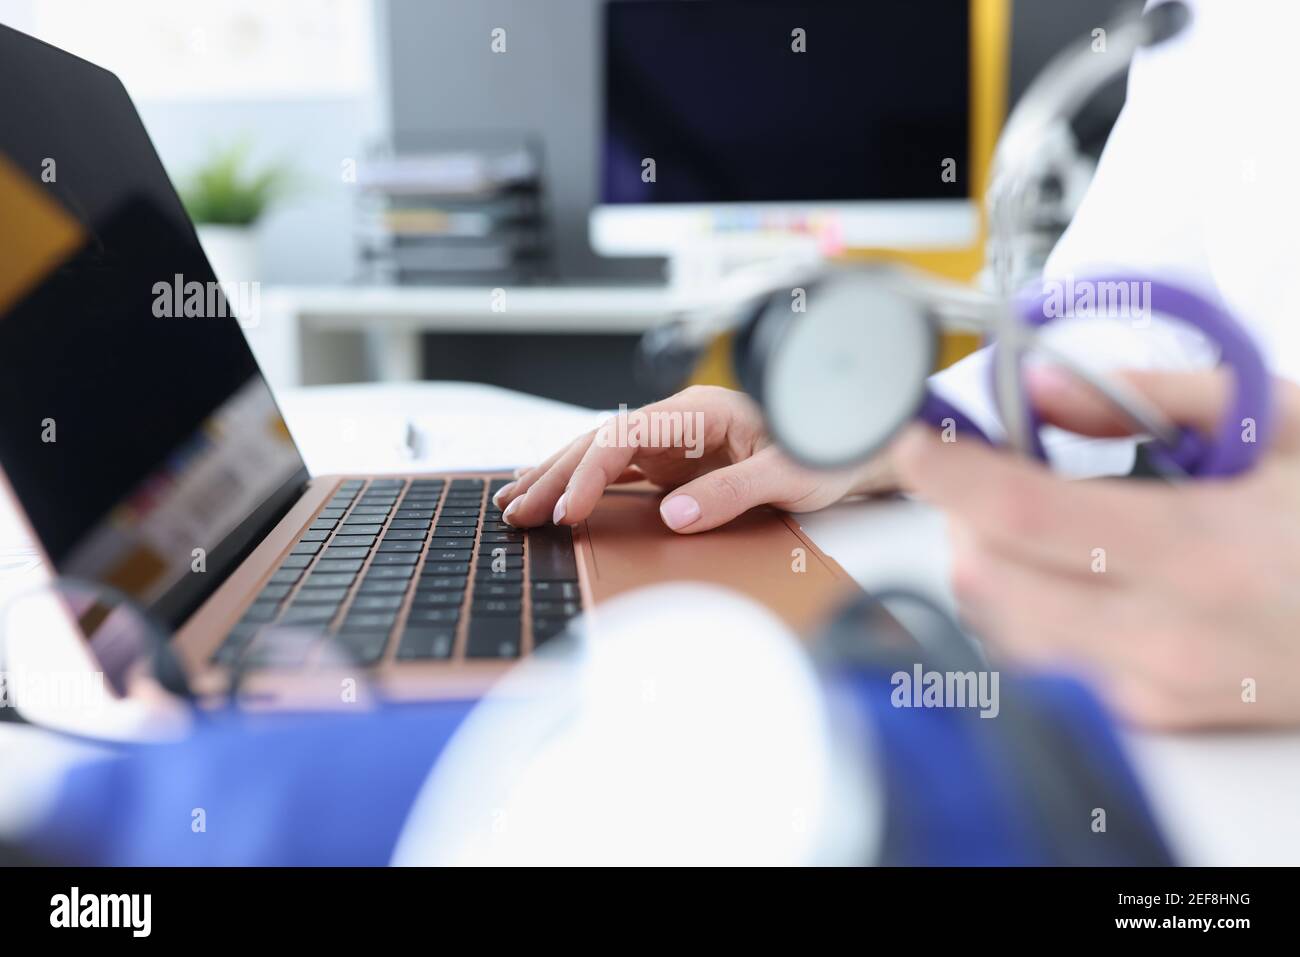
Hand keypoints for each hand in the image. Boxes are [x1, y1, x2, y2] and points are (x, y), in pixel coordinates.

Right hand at [495, 385, 896, 532]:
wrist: (851, 449)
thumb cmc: (828, 451)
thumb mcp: (791, 475)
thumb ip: (735, 491)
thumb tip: (675, 515)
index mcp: (701, 410)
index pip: (626, 435)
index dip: (589, 472)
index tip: (567, 510)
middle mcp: (679, 419)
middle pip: (599, 441)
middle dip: (553, 476)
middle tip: (515, 512)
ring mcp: (673, 441)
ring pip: (599, 455)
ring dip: (557, 479)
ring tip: (514, 505)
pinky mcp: (674, 463)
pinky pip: (616, 473)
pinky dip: (581, 487)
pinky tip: (555, 501)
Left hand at [892, 367, 1299, 728]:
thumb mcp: (1282, 422)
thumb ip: (1152, 394)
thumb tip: (1037, 386)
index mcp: (1204, 553)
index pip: (1026, 518)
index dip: (950, 475)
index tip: (912, 440)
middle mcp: (1168, 636)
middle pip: (990, 580)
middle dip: (958, 516)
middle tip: (980, 469)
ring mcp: (1155, 689)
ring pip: (999, 630)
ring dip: (982, 564)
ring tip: (1024, 518)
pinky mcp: (1153, 715)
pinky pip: (1040, 662)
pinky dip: (1018, 610)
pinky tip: (1059, 570)